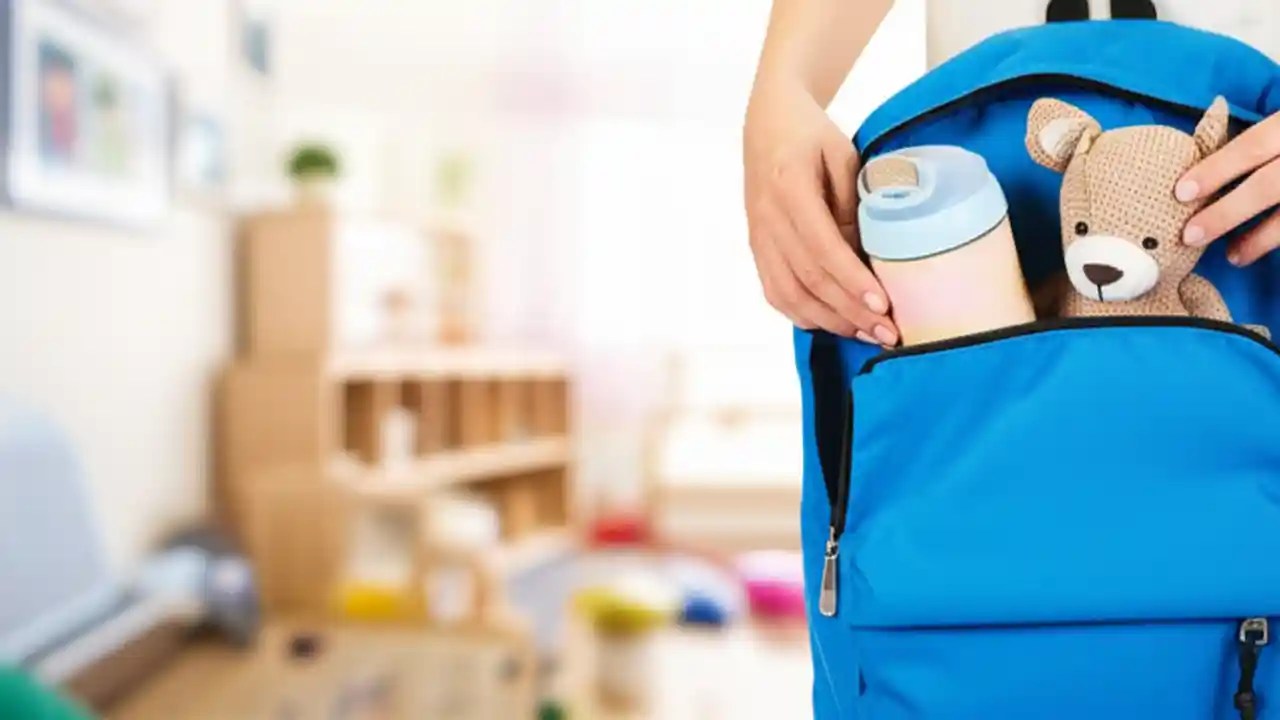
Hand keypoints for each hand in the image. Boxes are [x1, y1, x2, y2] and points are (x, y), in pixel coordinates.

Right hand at [743, 80, 896, 344]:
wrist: (767, 123)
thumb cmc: (811, 134)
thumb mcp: (843, 155)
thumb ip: (851, 204)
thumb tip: (868, 259)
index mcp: (788, 187)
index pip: (821, 247)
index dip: (852, 281)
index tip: (883, 305)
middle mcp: (766, 218)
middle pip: (808, 280)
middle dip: (851, 312)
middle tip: (888, 334)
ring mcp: (758, 238)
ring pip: (790, 295)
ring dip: (830, 321)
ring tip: (866, 334)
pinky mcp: (757, 249)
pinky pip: (776, 293)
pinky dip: (805, 315)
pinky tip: (834, 323)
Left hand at [1178, 111, 1279, 265]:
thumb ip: (1269, 138)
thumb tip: (1212, 168)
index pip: (1254, 144)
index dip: (1217, 169)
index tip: (1181, 191)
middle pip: (1270, 185)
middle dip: (1227, 213)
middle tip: (1190, 235)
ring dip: (1261, 239)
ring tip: (1233, 256)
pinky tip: (1272, 251)